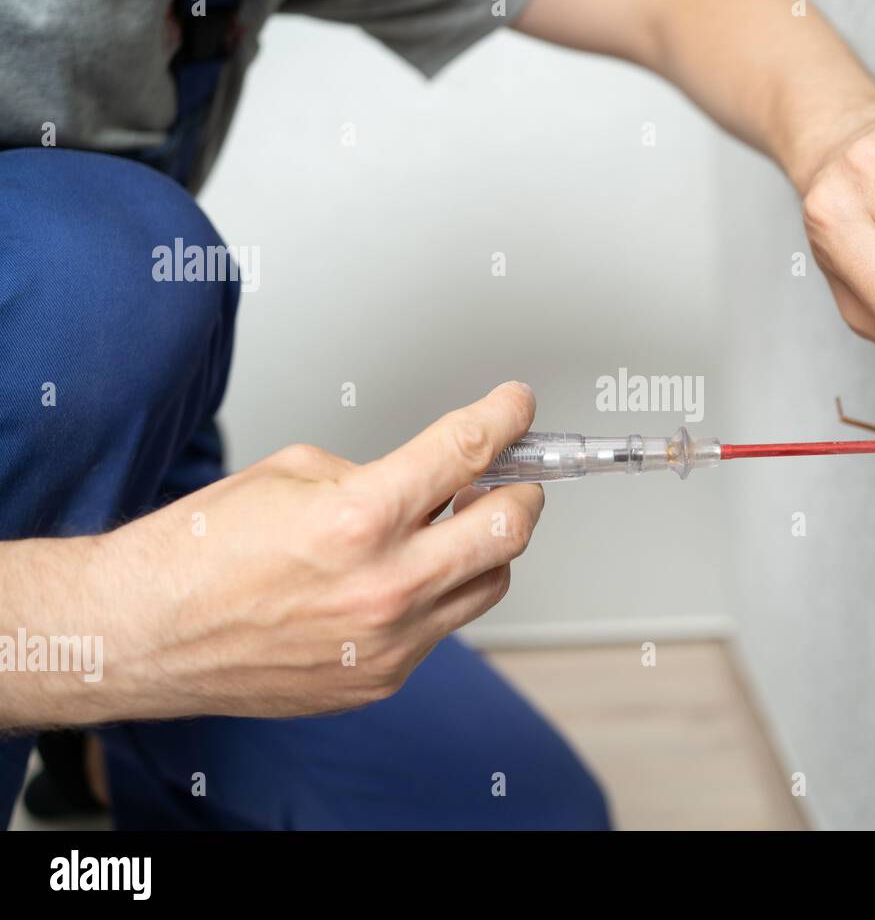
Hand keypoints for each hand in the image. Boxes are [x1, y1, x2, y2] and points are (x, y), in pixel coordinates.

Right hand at [88, 382, 542, 721]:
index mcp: (359, 519)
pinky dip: (438, 593)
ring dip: (485, 547)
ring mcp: (388, 642)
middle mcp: (385, 587)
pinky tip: (402, 577)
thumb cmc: (198, 552)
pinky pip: (443, 626)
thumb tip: (430, 483)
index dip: (505, 418)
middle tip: (511, 475)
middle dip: (521, 490)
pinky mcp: (380, 680)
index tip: (516, 406)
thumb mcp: (291, 474)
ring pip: (489, 582)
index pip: (467, 452)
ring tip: (453, 525)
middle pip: (510, 528)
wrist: (141, 633)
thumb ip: (375, 474)